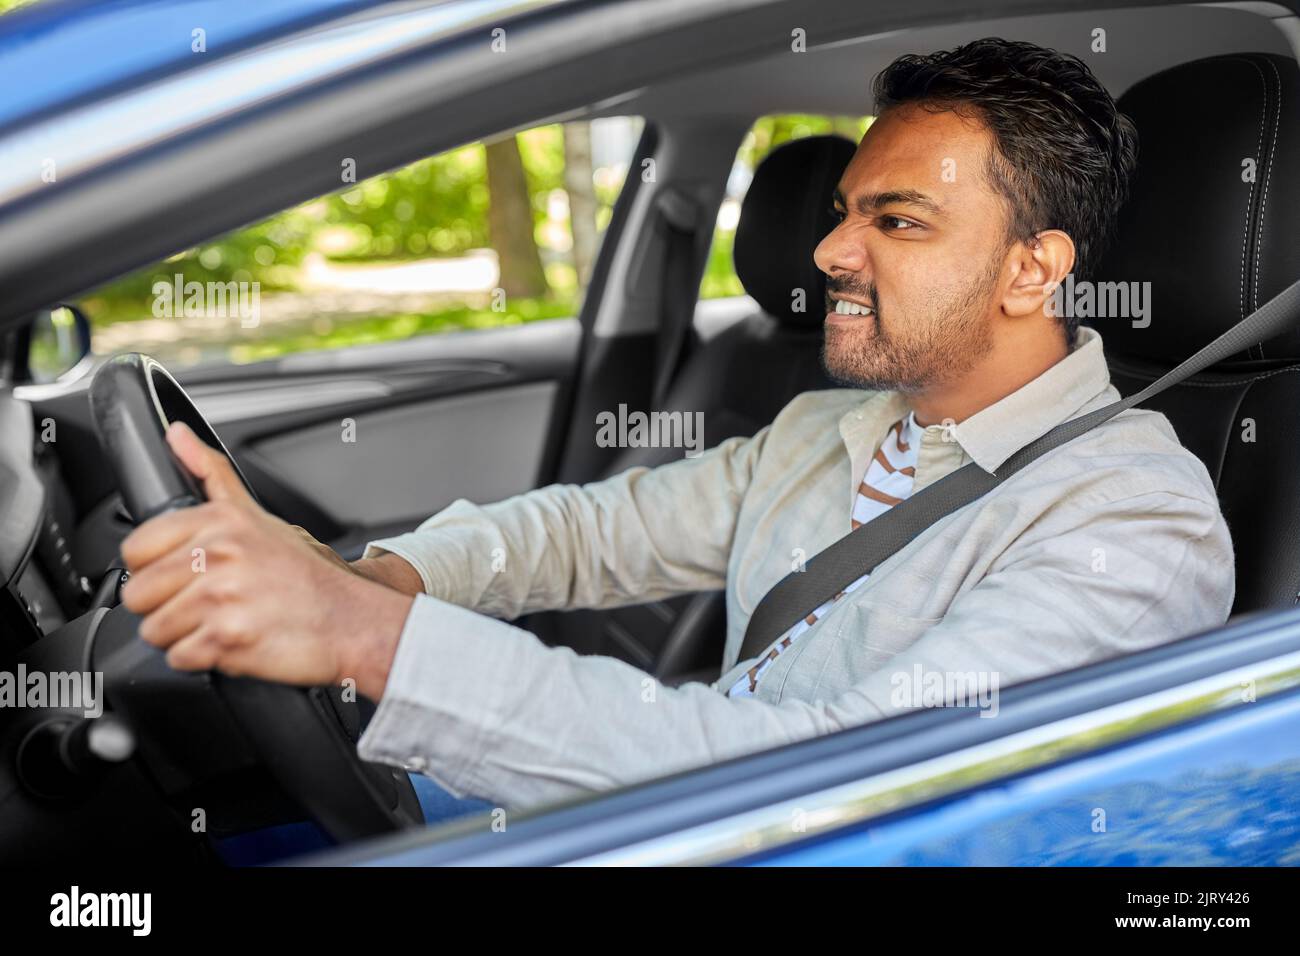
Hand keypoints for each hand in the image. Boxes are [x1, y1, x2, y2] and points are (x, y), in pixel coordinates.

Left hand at [119, 422, 413, 698]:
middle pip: (138, 595)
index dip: (156, 568)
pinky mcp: (227, 639)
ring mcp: (222, 597)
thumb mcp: (258, 516)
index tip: (186, 575)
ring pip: (155, 630)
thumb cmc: (305, 575)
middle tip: (208, 605)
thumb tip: (175, 434)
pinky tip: (233, 643)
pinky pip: (179, 658)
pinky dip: (202, 659)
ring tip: (222, 623)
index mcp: (220, 522)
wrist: (351, 620)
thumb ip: (211, 474)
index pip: (136, 549)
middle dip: (166, 607)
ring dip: (183, 636)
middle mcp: (219, 555)